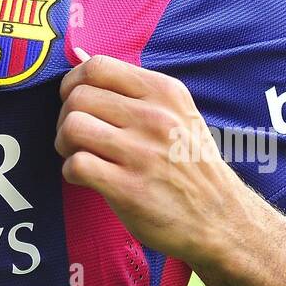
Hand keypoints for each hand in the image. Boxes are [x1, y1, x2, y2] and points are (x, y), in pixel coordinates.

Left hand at [54, 50, 249, 266]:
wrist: (221, 219)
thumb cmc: (191, 164)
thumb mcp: (178, 113)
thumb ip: (137, 92)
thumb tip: (82, 66)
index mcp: (164, 92)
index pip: (98, 67)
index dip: (73, 82)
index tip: (73, 99)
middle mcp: (154, 118)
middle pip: (78, 97)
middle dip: (65, 116)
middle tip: (76, 136)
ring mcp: (142, 153)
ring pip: (73, 127)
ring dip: (64, 143)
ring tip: (78, 154)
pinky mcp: (129, 188)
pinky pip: (76, 164)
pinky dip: (71, 171)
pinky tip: (85, 177)